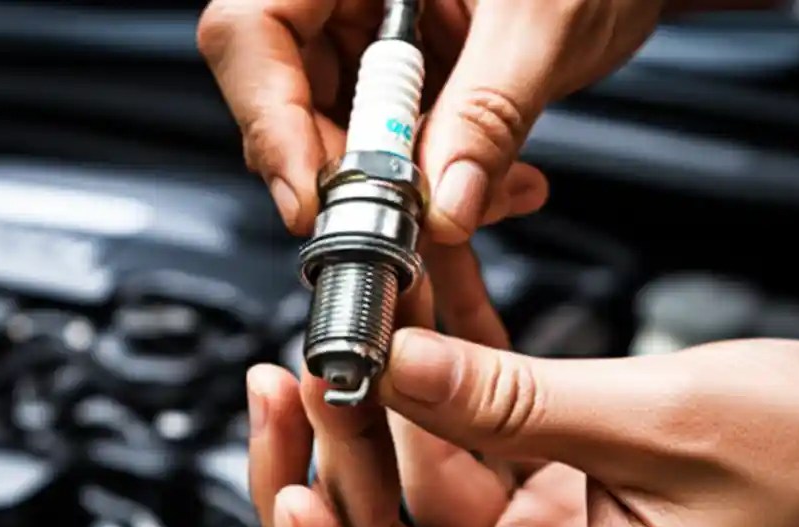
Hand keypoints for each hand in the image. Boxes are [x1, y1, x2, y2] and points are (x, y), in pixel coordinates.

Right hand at [198, 0, 672, 347]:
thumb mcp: (545, 20)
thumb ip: (488, 112)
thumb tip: (442, 203)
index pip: (253, 30)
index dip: (265, 118)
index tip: (309, 195)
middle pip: (286, 99)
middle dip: (346, 177)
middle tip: (394, 226)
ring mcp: (376, 41)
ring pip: (341, 141)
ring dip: (397, 204)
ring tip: (454, 232)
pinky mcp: (410, 85)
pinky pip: (393, 155)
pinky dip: (431, 200)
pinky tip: (475, 220)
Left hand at [246, 334, 798, 526]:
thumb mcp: (661, 421)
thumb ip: (515, 399)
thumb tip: (395, 364)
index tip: (291, 502)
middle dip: (327, 461)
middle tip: (288, 377)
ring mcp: (542, 524)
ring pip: (414, 475)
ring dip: (371, 397)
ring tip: (348, 317)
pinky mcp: (553, 470)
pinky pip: (467, 422)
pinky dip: (438, 364)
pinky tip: (419, 301)